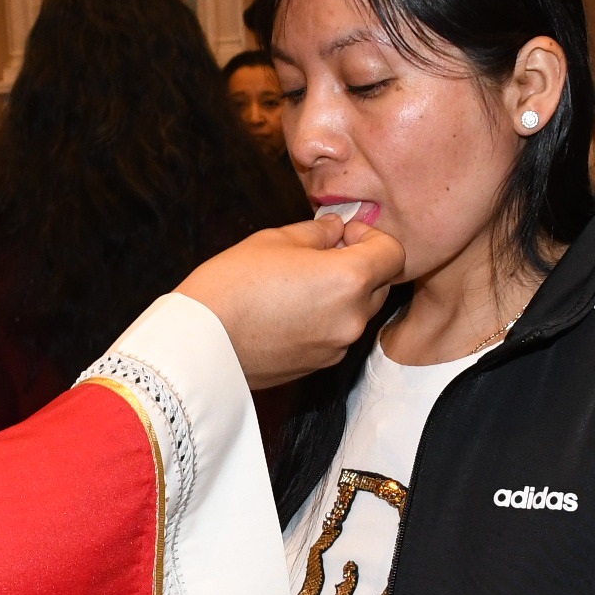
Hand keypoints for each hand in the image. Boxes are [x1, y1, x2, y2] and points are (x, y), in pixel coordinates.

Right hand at [177, 217, 403, 388]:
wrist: (200, 344)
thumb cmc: (233, 284)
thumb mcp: (275, 240)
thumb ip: (317, 232)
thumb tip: (337, 228)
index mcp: (350, 279)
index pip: (394, 253)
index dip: (373, 236)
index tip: (344, 233)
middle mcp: (353, 317)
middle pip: (380, 285)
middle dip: (360, 265)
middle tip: (321, 254)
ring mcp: (338, 346)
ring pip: (358, 311)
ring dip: (343, 294)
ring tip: (300, 284)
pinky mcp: (319, 365)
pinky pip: (337, 334)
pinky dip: (326, 319)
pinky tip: (289, 310)